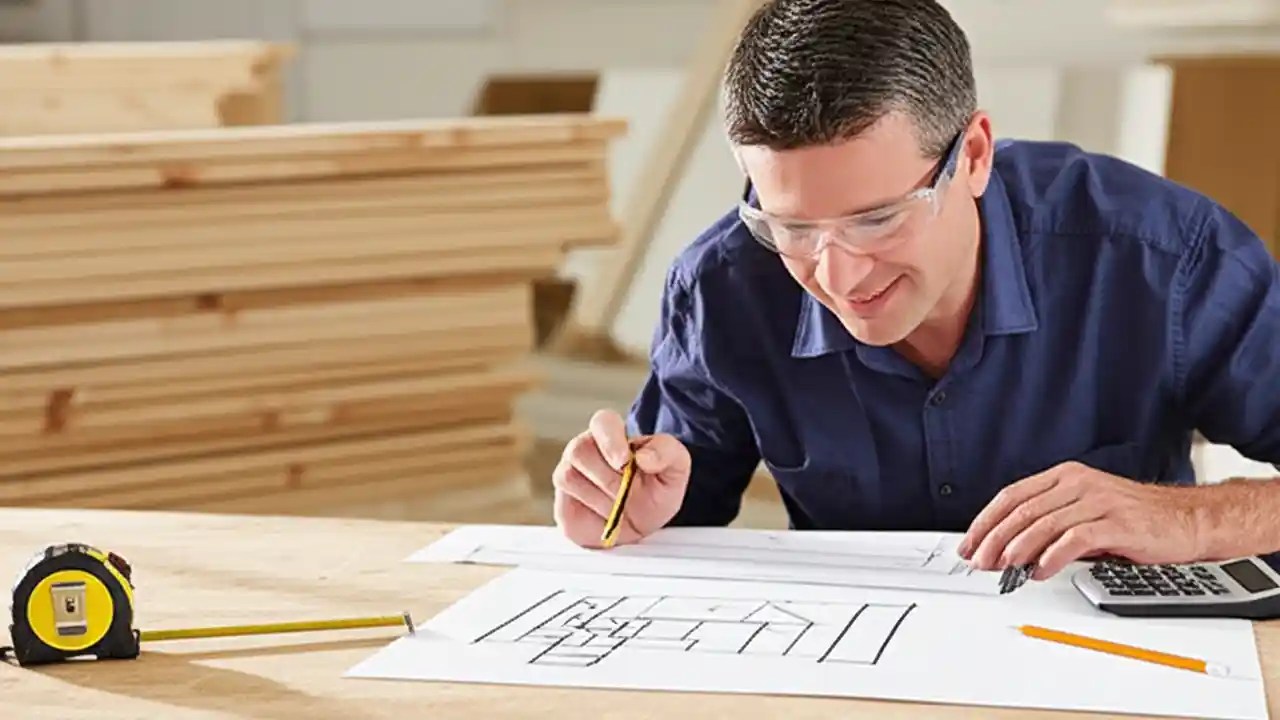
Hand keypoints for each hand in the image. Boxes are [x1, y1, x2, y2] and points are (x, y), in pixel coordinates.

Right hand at [552, 409, 691, 547]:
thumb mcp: (675, 468)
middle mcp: (584, 450)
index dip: (610, 439)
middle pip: (579, 450)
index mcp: (611, 434)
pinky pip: (564, 507)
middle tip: (627, 491)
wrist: (645, 526)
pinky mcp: (563, 506)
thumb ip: (667, 452)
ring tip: (620, 507)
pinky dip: (591, 516)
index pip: (601, 422)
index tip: (624, 461)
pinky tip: (607, 518)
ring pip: (569, 477)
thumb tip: (644, 456)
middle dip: (608, 476)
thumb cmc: (655, 490)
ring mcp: (569, 475)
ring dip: (601, 498)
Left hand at [958, 461, 1202, 579]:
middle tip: (979, 562)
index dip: (985, 521)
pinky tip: (1039, 571)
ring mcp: (1099, 501)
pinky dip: (1052, 556)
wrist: (1187, 519)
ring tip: (1002, 568)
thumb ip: (1050, 524)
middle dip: (994, 538)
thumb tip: (1007, 551)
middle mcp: (1078, 483)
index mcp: (1065, 476)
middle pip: (1022, 510)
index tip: (969, 543)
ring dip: (1018, 549)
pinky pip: (1075, 538)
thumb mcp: (1085, 512)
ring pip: (1044, 523)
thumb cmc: (1135, 519)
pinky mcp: (1118, 522)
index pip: (1012, 496)